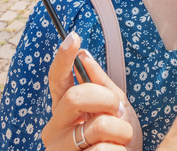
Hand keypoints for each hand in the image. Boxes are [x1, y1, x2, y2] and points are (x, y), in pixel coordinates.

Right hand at [42, 31, 134, 149]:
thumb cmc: (118, 140)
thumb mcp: (115, 109)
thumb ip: (101, 85)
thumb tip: (85, 56)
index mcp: (64, 110)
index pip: (58, 79)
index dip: (63, 57)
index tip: (73, 37)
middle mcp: (54, 129)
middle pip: (76, 96)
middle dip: (107, 100)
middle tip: (118, 112)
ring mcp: (59, 149)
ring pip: (97, 126)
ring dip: (121, 132)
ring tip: (120, 141)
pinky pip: (104, 150)